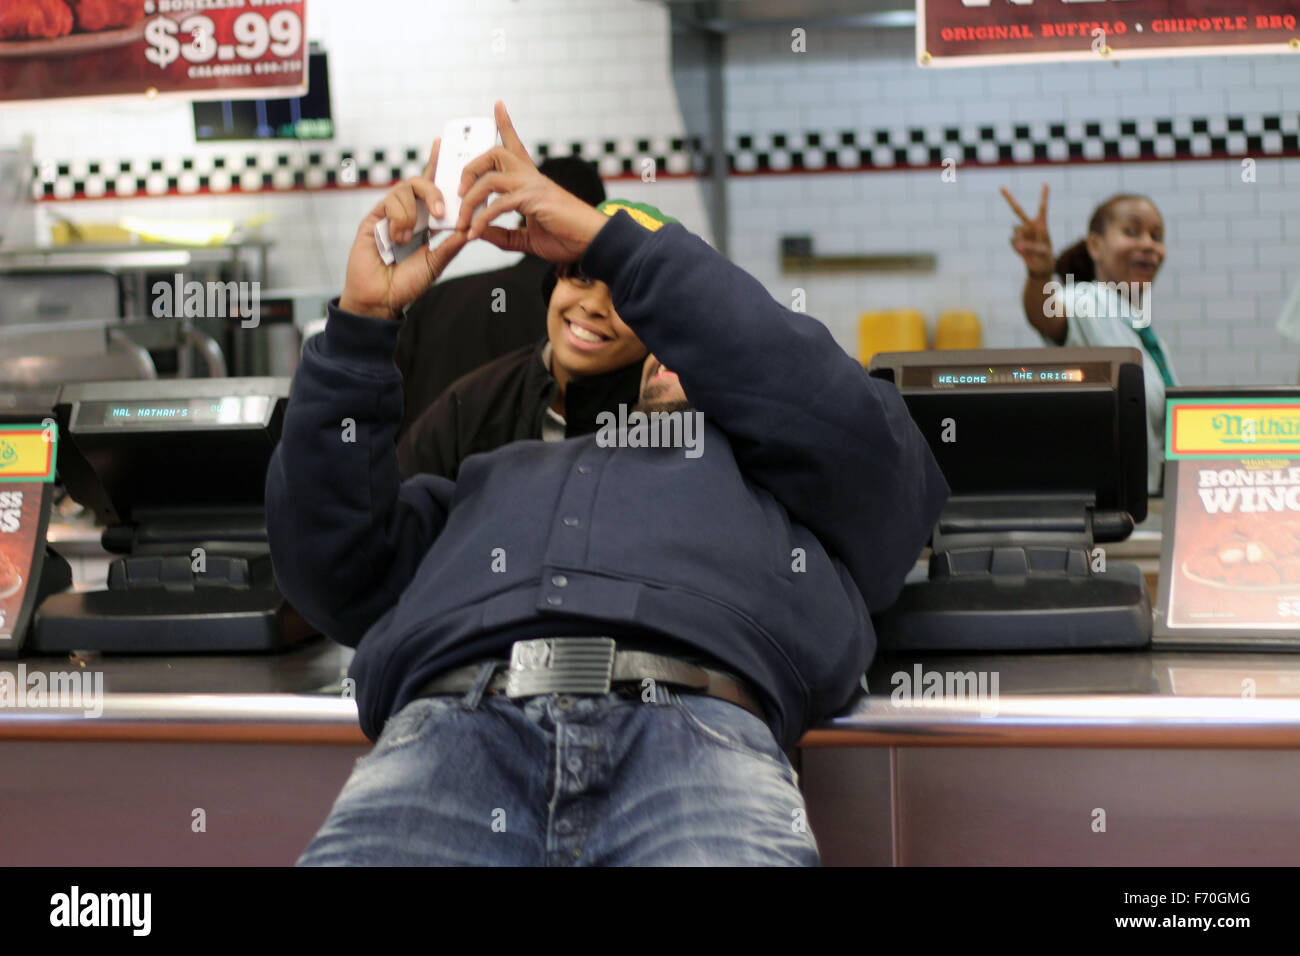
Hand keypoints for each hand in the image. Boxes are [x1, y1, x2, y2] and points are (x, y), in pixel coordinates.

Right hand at [339, 139, 469, 320]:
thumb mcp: (436, 262)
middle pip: (421, 182)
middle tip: (441, 212)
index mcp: (425, 220)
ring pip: (406, 189)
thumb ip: (451, 244)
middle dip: (434, 190)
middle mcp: (408, 212)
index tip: (443, 143)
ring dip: (413, 213)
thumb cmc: (408, 284)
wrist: (382, 298)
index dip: (436, 164)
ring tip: (408, 237)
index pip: (432, 187)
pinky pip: (391, 201)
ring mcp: (390, 213)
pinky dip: (399, 218)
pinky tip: (396, 238)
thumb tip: (469, 226)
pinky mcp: (374, 217)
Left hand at [455, 100, 609, 262]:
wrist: (593, 242)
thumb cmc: (566, 238)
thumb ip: (503, 235)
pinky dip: (482, 220)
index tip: (497, 104)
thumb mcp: (527, 238)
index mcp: (531, 182)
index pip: (516, 146)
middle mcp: (531, 177)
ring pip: (490, 178)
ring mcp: (532, 186)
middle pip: (495, 153)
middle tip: (459, 191)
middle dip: (470, 168)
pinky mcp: (533, 200)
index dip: (506, 124)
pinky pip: (498, 205)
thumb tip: (478, 232)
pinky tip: (474, 233)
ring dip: (470, 199)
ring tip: (462, 222)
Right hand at [1001, 184, 1053, 278]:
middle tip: (1000, 187)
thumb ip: (1030, 247)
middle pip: (1017, 210)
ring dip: (1021, 239)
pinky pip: (1011, 239)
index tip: (1045, 183)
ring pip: (1015, 230)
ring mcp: (1021, 232)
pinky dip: (1016, 246)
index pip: (1042, 208)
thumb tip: (1017, 243)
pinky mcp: (1016, 240)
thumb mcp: (1042, 253)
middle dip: (1008, 198)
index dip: (1044, 196)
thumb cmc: (1046, 258)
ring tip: (1029, 249)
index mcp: (1042, 225)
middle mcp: (1030, 225)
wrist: (1040, 267)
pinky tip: (1022, 251)